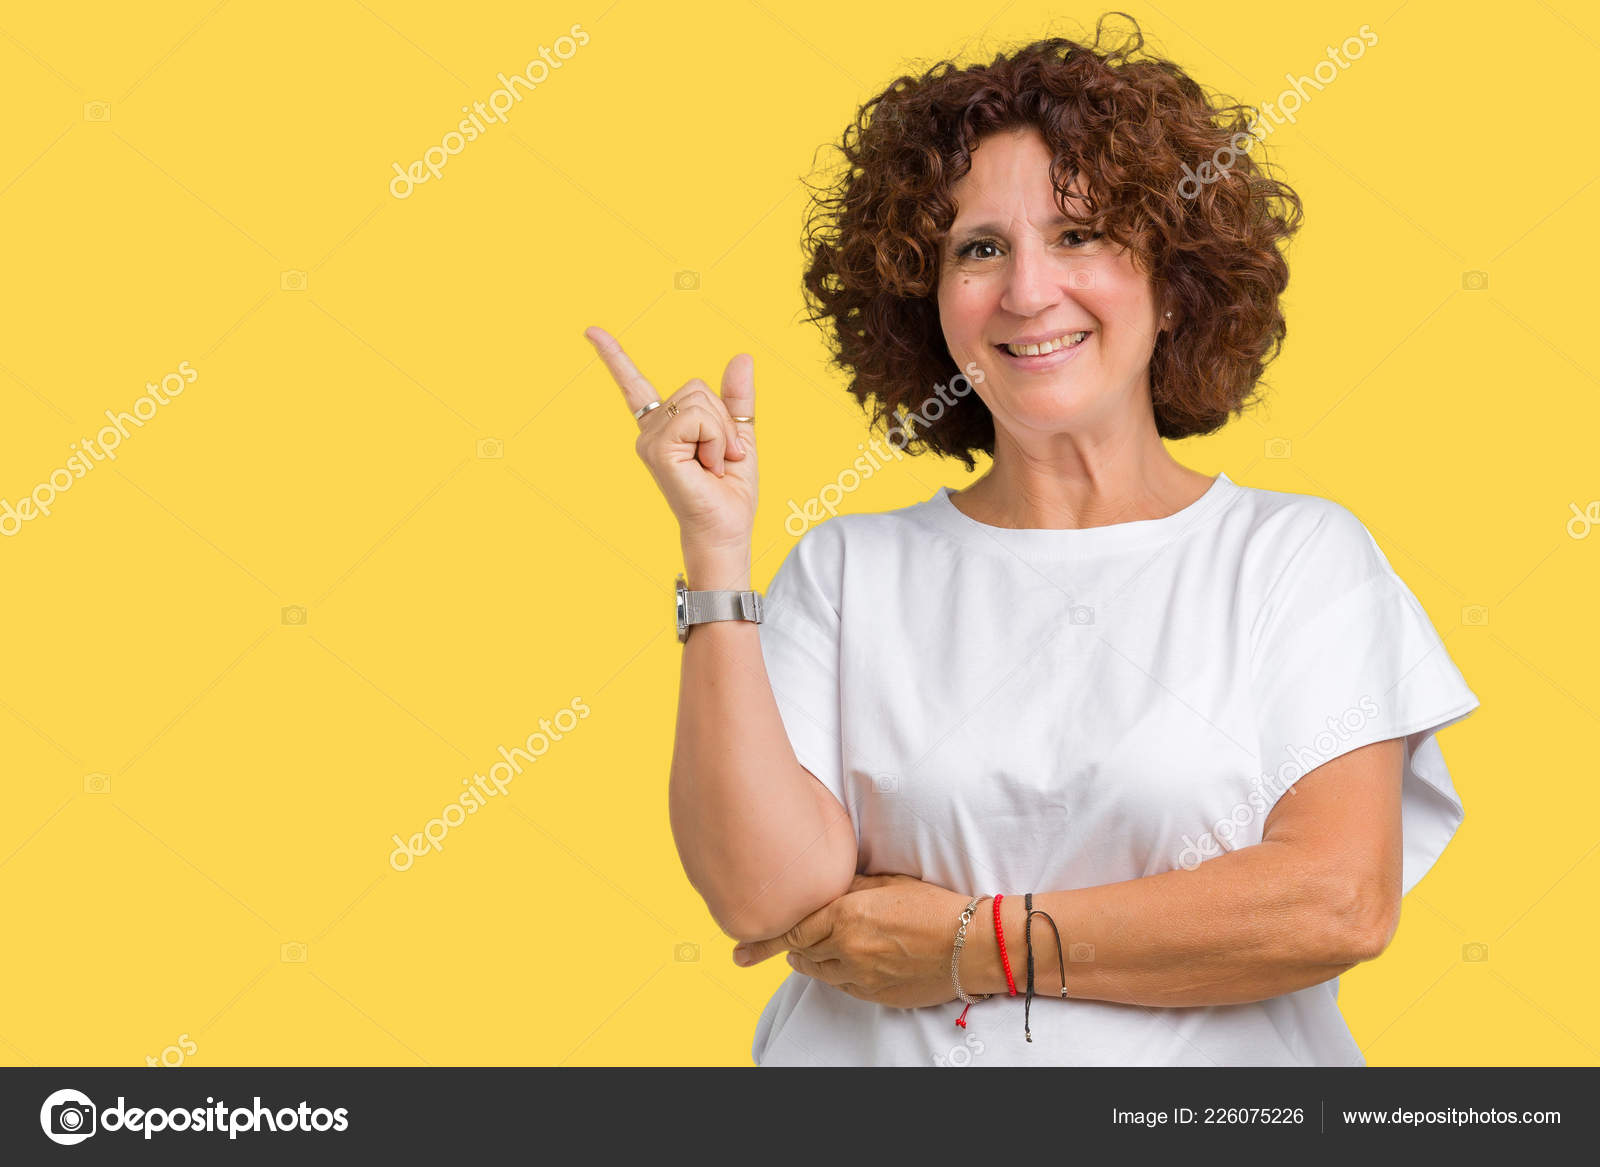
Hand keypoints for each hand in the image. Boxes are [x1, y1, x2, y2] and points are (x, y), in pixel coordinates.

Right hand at [585, 325, 756, 574]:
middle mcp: (650, 431)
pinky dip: (716, 440)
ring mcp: (649, 440)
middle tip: (721, 457)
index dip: (613, 356)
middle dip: (722, 419)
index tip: (590, 330)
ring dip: (721, 433)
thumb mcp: (738, 435)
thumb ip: (736, 398)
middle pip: (696, 387)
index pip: (633, 384)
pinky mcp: (657, 450)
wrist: (726, 528)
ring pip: (700, 401)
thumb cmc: (729, 491)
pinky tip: (708, 466)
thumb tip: (742, 357)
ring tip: (714, 464)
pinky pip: (698, 419)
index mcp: (664, 427)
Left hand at [730, 873, 970, 1008]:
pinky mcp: (875, 995)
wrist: (971, 945)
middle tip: (754, 953)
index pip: (794, 928)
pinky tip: (836, 966)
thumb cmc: (934, 905)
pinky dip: (833, 975)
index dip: (768, 937)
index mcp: (846, 914)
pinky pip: (842, 987)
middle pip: (800, 952)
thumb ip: (849, 887)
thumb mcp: (887, 883)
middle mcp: (846, 947)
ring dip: (806, 962)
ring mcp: (860, 975)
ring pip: (818, 972)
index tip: (742, 947)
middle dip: (784, 948)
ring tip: (797, 956)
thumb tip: (823, 886)